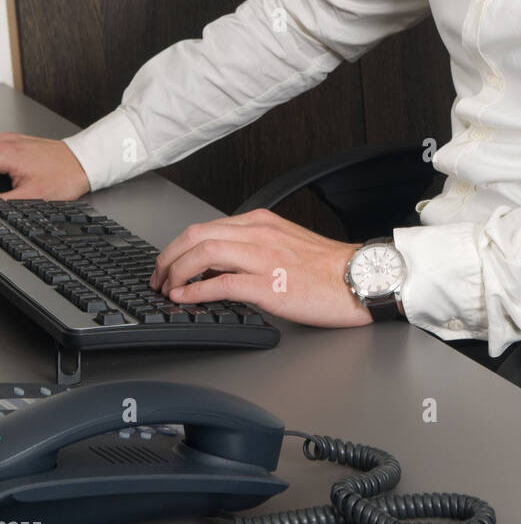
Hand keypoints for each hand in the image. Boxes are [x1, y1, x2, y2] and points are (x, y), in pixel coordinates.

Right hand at [0, 133, 91, 200]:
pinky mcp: (16, 142)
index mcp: (4, 153)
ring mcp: (10, 140)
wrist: (84, 162)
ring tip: (3, 184)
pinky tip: (2, 176)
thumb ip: (3, 201)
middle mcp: (5, 142)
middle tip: (1, 190)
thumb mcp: (29, 196)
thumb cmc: (64, 176)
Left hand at [148, 209, 373, 328]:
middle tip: (157, 277)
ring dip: (176, 272)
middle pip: (197, 235)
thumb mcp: (286, 244)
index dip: (177, 246)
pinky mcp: (271, 286)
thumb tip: (218, 266)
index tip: (167, 264)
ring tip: (166, 288)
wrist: (361, 278)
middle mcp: (260, 234)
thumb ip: (253, 248)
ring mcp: (265, 258)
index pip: (205, 227)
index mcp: (262, 223)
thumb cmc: (329, 268)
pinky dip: (196, 291)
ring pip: (204, 253)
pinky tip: (184, 299)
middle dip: (168, 257)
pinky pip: (223, 284)